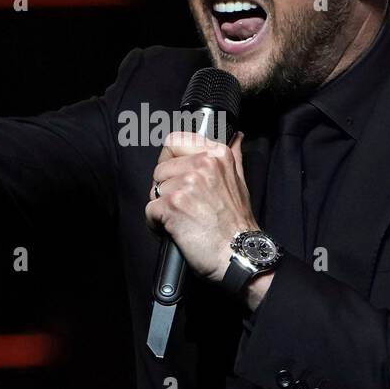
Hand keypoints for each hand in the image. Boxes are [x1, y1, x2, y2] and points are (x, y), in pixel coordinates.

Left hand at [145, 131, 256, 283]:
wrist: (238, 253)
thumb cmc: (237, 223)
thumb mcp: (239, 181)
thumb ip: (232, 155)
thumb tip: (234, 135)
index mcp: (217, 154)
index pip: (175, 141)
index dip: (170, 162)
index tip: (177, 176)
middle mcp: (202, 164)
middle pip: (160, 169)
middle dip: (166, 189)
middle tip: (184, 206)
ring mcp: (186, 183)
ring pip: (154, 190)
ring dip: (162, 208)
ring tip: (182, 219)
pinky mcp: (173, 204)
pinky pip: (150, 210)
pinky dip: (157, 224)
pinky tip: (175, 230)